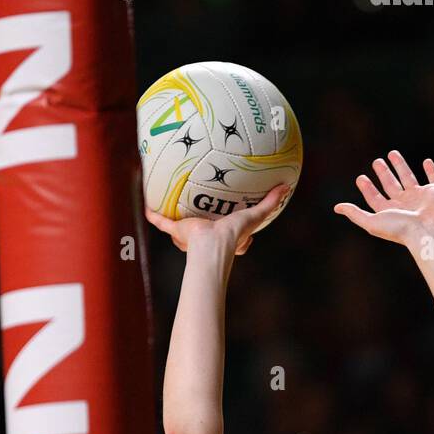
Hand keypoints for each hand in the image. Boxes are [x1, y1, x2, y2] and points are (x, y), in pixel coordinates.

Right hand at [145, 184, 290, 256]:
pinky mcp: (177, 232)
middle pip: (205, 232)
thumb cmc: (232, 235)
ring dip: (178, 224)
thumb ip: (269, 203)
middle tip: (205, 213)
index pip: (232, 238)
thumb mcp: (254, 216)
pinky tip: (147, 208)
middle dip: (204, 225)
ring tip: (174, 207)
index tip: (238, 224)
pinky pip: (163, 223)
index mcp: (225, 238)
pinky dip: (155, 217)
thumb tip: (286, 187)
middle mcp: (206, 238)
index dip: (238, 235)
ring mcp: (190, 237)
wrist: (211, 245)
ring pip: (183, 232)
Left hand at [334, 151, 433, 247]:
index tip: (360, 178)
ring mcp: (419, 197)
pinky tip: (427, 161)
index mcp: (389, 212)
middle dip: (383, 174)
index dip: (367, 189)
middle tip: (376, 162)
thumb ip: (355, 214)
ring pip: (408, 178)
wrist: (425, 232)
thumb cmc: (398, 229)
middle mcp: (403, 204)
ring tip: (392, 153)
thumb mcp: (371, 221)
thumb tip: (336, 207)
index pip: (375, 198)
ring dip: (400, 166)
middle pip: (390, 185)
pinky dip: (432, 171)